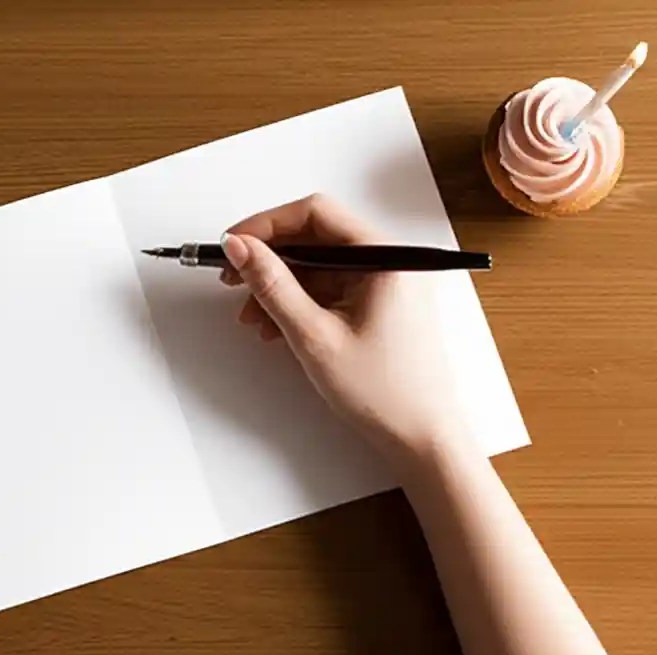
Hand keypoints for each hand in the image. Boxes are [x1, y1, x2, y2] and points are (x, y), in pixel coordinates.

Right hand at [219, 194, 472, 459]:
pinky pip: (331, 289)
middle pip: (315, 237)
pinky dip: (300, 304)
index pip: (315, 213)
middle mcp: (390, 261)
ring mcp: (386, 284)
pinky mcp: (379, 306)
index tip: (233, 245)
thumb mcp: (314, 335)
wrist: (423, 439)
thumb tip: (241, 247)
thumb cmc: (386, 394)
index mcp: (386, 257)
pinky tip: (278, 328)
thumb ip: (273, 285)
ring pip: (318, 266)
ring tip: (254, 317)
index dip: (266, 225)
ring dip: (281, 287)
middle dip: (270, 260)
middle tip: (233, 279)